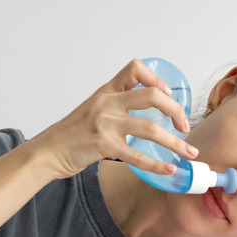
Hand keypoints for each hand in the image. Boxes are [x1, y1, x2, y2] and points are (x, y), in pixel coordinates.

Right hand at [29, 59, 198, 179]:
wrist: (47, 151)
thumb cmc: (73, 133)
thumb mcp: (93, 108)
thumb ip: (116, 105)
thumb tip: (146, 109)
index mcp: (106, 91)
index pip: (134, 68)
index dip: (156, 78)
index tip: (167, 93)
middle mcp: (107, 103)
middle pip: (152, 96)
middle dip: (176, 111)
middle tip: (185, 126)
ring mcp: (105, 124)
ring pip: (150, 128)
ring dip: (175, 143)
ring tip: (189, 154)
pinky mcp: (103, 145)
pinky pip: (137, 156)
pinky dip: (157, 164)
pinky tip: (169, 169)